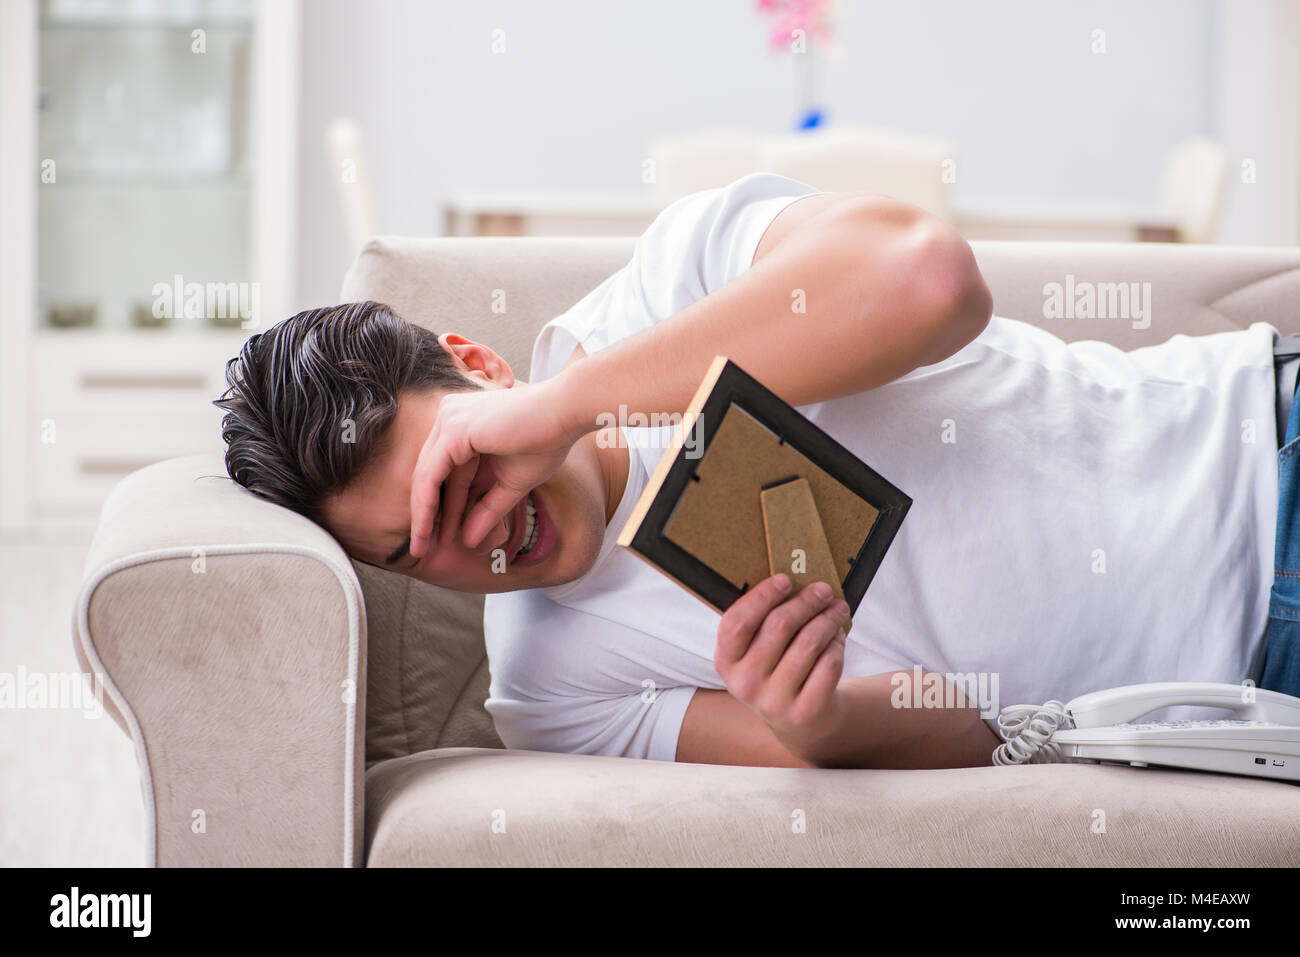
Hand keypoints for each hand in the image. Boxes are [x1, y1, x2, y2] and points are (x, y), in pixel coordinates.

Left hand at [409, 379, 581, 557]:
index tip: (437, 538)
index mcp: (462, 425)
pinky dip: (427, 505)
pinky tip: (426, 529)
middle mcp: (450, 418)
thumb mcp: (511, 484)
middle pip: (429, 475)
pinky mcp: (453, 430)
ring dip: (423, 515)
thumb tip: (470, 542)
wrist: (564, 413)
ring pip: (425, 477)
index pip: (442, 472)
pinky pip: (431, 475)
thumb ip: (488, 510)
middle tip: (420, 548)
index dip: (440, 507)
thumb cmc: (546, 440)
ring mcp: (448, 421)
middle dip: (425, 514)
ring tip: (420, 547)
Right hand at [714, 574, 849, 762]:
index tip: (786, 579)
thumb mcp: (757, 652)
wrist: (800, 722)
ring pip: (809, 643)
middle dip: (806, 601)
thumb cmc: (778, 670)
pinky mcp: (805, 711)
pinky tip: (837, 638)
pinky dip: (837, 644)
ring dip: (828, 619)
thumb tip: (796, 581)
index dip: (762, 597)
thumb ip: (763, 622)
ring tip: (837, 609)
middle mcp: (745, 684)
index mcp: (726, 661)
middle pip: (778, 626)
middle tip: (824, 590)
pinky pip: (828, 664)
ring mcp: (774, 702)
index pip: (738, 623)